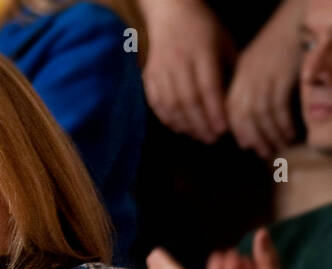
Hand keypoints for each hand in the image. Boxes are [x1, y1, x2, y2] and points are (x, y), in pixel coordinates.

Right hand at [141, 0, 231, 142]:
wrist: (171, 13)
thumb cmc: (204, 28)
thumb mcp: (224, 43)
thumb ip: (229, 70)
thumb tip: (235, 101)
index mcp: (202, 53)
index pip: (209, 88)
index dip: (215, 111)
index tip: (223, 129)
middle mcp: (180, 62)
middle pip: (189, 100)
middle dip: (201, 123)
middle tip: (212, 139)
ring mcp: (161, 70)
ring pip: (171, 104)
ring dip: (184, 125)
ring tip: (197, 136)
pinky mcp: (149, 76)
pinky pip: (155, 102)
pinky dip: (166, 118)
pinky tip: (177, 127)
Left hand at [225, 2, 302, 156]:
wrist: (296, 22)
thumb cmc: (278, 46)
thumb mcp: (255, 66)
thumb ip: (248, 88)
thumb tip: (249, 117)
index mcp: (238, 76)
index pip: (231, 109)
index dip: (238, 130)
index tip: (245, 145)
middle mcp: (246, 78)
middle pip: (244, 116)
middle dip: (254, 137)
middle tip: (263, 152)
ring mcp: (263, 77)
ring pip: (261, 115)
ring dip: (270, 134)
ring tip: (278, 146)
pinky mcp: (281, 77)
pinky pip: (278, 108)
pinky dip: (283, 124)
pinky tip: (289, 133)